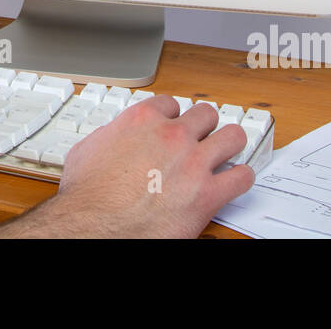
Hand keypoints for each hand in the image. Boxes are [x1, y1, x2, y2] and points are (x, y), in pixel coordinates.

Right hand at [0, 95, 253, 237]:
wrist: (95, 226)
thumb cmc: (87, 195)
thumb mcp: (87, 150)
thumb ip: (109, 135)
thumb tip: (113, 136)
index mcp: (142, 120)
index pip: (171, 103)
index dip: (173, 116)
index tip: (174, 125)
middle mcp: (172, 135)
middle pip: (206, 114)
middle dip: (205, 126)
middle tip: (202, 138)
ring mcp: (194, 162)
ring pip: (233, 136)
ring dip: (230, 144)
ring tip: (226, 153)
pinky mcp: (209, 194)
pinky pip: (243, 177)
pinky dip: (241, 179)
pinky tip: (234, 183)